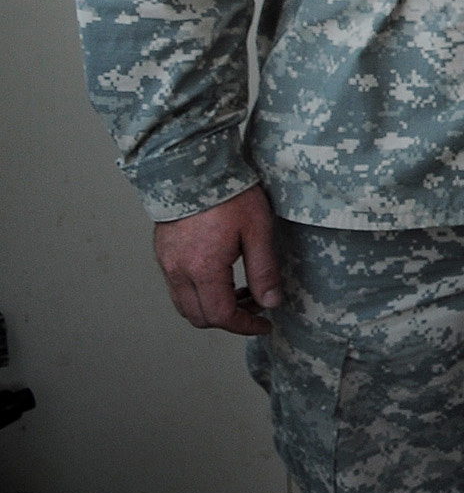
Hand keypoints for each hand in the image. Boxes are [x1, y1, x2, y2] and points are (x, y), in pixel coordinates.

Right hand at [151, 184, 280, 335]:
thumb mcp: (258, 231)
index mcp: (203, 269)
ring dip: (212, 307)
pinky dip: (199, 292)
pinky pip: (178, 287)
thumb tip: (271, 303)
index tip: (264, 324)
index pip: (222, 315)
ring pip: (185, 304)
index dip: (245, 326)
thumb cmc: (230, 194)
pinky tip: (222, 274)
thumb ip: (264, 271)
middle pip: (199, 317)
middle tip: (256, 305)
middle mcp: (178, 271)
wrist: (194, 166)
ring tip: (242, 289)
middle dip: (229, 319)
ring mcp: (167, 262)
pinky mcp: (163, 252)